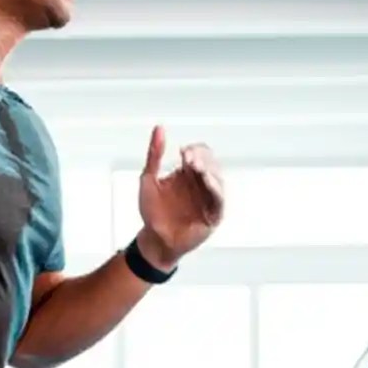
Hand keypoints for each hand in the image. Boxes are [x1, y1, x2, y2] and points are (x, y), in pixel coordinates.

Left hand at [137, 125, 224, 266]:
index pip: (201, 154)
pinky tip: (207, 181)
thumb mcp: (149, 179)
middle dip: (201, 158)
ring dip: (208, 170)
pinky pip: (219, 200)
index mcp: (188, 173)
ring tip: (196, 166)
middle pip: (211, 163)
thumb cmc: (152, 211)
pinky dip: (215, 189)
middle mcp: (201, 184)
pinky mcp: (213, 215)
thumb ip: (154, 154)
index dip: (195, 150)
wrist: (153, 238)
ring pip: (217, 179)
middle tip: (187, 157)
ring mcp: (208, 199)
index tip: (182, 153)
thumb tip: (159, 128)